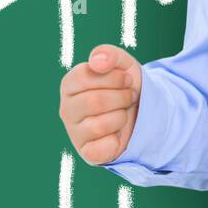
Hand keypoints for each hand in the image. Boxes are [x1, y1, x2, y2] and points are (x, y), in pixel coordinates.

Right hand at [59, 44, 142, 165]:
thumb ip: (108, 54)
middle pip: (95, 102)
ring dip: (122, 116)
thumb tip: (97, 62)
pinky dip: (118, 138)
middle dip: (122, 97)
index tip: (126, 79)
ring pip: (101, 124)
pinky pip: (103, 147)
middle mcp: (66, 109)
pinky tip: (117, 133)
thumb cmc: (124, 85)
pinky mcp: (87, 153)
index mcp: (70, 84)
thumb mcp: (122, 63)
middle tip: (129, 96)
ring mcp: (74, 132)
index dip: (114, 77)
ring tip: (123, 112)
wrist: (141, 110)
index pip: (86, 77)